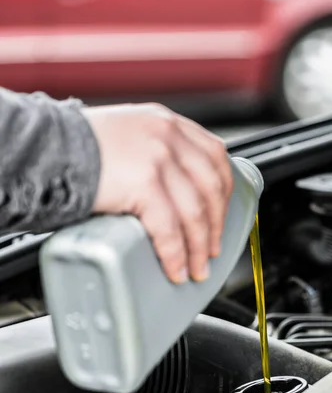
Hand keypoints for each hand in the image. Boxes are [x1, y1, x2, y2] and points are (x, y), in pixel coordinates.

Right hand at [83, 103, 232, 282]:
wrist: (47, 148)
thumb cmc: (78, 148)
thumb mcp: (128, 135)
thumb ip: (153, 153)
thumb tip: (170, 191)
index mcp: (167, 124)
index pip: (215, 157)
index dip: (224, 193)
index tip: (221, 216)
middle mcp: (168, 136)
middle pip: (211, 188)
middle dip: (215, 227)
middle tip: (211, 251)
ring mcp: (158, 158)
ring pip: (195, 213)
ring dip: (199, 248)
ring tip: (195, 269)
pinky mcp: (143, 183)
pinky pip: (170, 229)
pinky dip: (176, 254)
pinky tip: (175, 268)